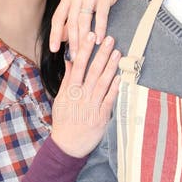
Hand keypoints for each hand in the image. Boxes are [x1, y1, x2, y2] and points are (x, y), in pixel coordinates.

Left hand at [49, 0, 149, 58]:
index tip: (54, 49)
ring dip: (85, 38)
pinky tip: (100, 40)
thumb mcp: (83, 3)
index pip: (58, 17)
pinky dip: (100, 29)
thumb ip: (72, 19)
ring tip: (86, 52)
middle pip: (71, 21)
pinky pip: (101, 15)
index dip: (55, 34)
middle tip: (75, 57)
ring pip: (84, 20)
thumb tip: (62, 38)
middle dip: (72, 41)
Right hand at [50, 32, 120, 157]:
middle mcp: (81, 96)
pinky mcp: (101, 117)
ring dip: (110, 67)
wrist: (67, 145)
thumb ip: (67, 79)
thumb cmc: (64, 120)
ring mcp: (91, 106)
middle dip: (101, 54)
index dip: (85, 50)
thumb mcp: (61, 99)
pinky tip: (120, 77)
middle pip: (92, 71)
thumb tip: (70, 60)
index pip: (78, 66)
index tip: (90, 36)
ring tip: (117, 53)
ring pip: (102, 83)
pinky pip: (109, 100)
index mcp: (70, 91)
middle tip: (109, 39)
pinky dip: (114, 88)